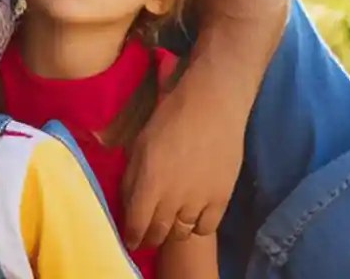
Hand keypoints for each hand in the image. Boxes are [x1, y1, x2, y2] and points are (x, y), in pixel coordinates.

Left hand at [121, 64, 246, 249]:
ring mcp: (200, 200)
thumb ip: (132, 178)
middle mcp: (174, 197)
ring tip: (167, 225)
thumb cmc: (169, 120)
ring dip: (172, 232)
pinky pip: (206, 227)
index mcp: (149, 183)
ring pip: (182, 233)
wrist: (212, 107)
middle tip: (145, 236)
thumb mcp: (138, 146)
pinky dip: (196, 227)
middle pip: (159, 232)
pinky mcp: (222, 199)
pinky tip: (191, 217)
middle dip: (149, 238)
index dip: (132, 237)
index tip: (129, 241)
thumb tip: (127, 203)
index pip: (136, 224)